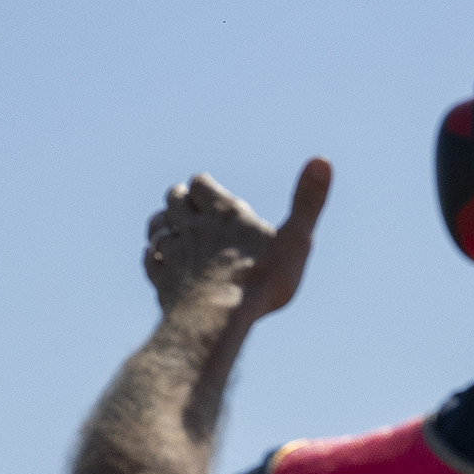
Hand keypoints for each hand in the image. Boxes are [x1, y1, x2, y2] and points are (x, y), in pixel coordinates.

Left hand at [143, 160, 331, 326]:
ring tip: (173, 228)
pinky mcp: (164, 280)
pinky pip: (150, 262)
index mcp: (223, 214)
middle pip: (173, 199)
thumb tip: (322, 159)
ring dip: (162, 224)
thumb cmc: (262, 277)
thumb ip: (308, 201)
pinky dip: (154, 257)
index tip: (211, 193)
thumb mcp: (297, 238)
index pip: (201, 183)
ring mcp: (176, 253)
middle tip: (190, 207)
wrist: (221, 314)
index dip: (205, 187)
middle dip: (180, 200)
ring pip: (157, 227)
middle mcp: (194, 228)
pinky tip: (160, 260)